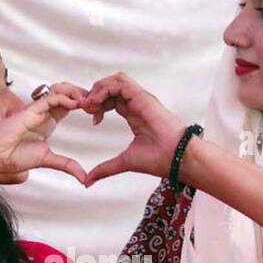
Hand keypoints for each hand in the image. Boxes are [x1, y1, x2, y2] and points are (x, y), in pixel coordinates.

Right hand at [0, 88, 86, 186]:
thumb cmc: (14, 156)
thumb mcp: (49, 160)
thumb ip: (67, 166)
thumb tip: (85, 179)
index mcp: (49, 121)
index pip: (69, 104)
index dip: (83, 104)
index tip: (96, 111)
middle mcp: (44, 113)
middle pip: (66, 92)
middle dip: (82, 93)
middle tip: (95, 102)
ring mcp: (37, 110)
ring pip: (58, 90)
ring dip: (74, 92)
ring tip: (86, 102)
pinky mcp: (30, 110)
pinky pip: (49, 97)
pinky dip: (64, 98)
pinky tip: (75, 105)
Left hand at [80, 72, 185, 186]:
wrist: (176, 158)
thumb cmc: (158, 159)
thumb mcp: (124, 162)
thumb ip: (105, 168)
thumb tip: (88, 181)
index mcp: (135, 115)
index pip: (113, 100)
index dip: (98, 106)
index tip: (93, 121)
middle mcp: (137, 104)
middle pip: (112, 87)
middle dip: (95, 95)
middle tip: (86, 109)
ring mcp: (140, 99)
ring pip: (115, 80)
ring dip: (99, 89)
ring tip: (90, 104)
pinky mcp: (142, 97)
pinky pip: (120, 83)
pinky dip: (105, 89)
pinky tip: (97, 103)